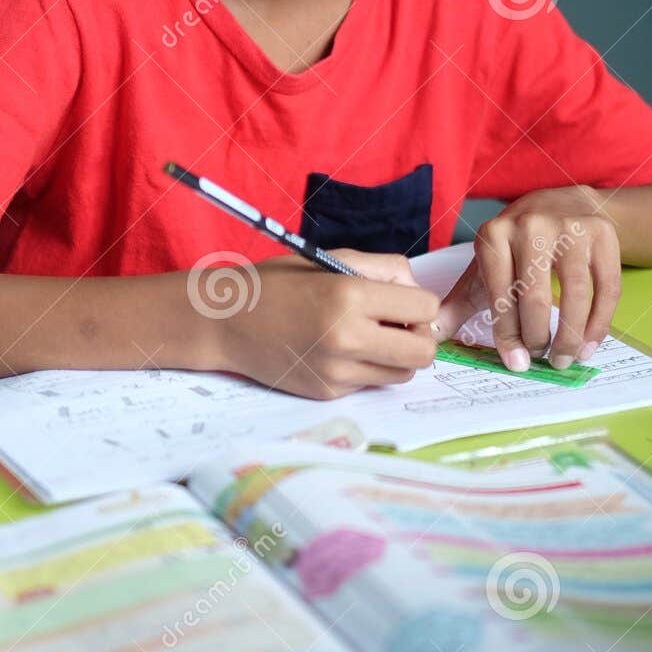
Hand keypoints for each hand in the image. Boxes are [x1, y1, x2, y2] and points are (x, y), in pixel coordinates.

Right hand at [194, 249, 438, 399]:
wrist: (226, 321)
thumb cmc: (279, 284)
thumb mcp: (332, 259)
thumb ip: (384, 270)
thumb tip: (417, 293)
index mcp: (350, 296)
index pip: (425, 308)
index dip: (419, 303)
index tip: (402, 302)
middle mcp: (346, 337)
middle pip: (424, 352)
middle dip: (418, 337)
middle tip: (398, 325)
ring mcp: (337, 371)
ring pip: (403, 373)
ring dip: (395, 356)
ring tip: (368, 337)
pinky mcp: (328, 392)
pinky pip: (370, 383)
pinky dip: (365, 368)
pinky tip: (338, 350)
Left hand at [434, 194, 621, 369]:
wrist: (564, 202)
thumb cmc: (518, 244)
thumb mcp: (485, 266)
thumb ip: (457, 303)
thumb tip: (429, 337)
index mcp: (494, 236)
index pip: (500, 296)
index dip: (508, 336)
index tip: (516, 363)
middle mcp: (531, 227)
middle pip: (536, 298)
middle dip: (538, 338)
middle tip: (541, 360)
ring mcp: (571, 228)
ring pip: (576, 295)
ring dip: (570, 336)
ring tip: (564, 357)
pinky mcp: (603, 235)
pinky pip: (606, 289)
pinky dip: (599, 323)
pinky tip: (588, 343)